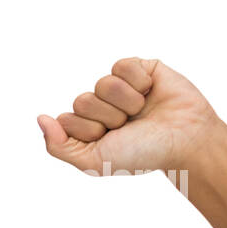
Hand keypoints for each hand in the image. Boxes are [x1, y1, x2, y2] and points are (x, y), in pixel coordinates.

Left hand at [37, 57, 220, 180]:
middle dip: (109, 117)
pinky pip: (122, 65)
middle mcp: (100, 106)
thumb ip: (59, 146)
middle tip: (130, 125)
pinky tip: (151, 91)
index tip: (112, 140)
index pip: (66, 119)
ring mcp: (119, 87)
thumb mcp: (93, 161)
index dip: (89, 131)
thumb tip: (41, 118)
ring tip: (142, 111)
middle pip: (82, 101)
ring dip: (125, 102)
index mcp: (87, 128)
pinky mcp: (139, 68)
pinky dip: (138, 82)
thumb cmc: (143, 154)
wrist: (185, 140)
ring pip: (103, 83)